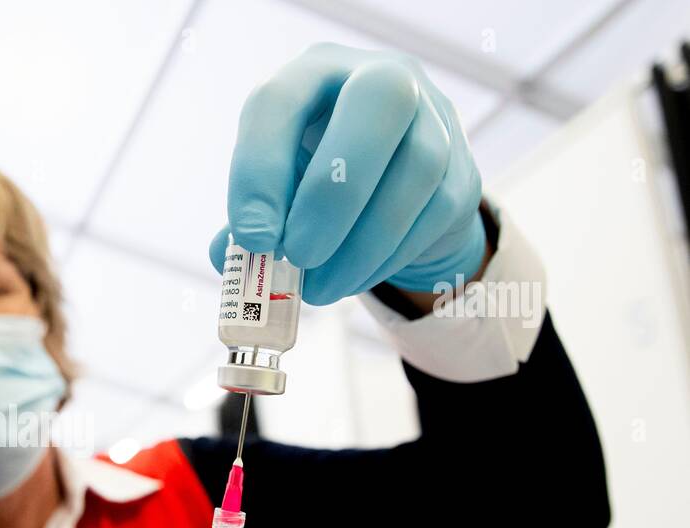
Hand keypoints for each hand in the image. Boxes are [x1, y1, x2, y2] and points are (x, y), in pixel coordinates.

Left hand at [210, 42, 486, 305]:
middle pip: (379, 100)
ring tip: (319, 288)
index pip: (280, 101)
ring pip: (418, 165)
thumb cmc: (311, 182)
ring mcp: (434, 116)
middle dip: (333, 191)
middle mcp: (382, 75)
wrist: (386, 191)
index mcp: (313, 74)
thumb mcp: (273, 190)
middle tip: (299, 256)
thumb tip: (230, 256)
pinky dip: (389, 255)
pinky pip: (436, 209)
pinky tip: (353, 277)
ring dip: (363, 242)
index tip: (252, 239)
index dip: (261, 172)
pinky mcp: (462, 168)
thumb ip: (248, 221)